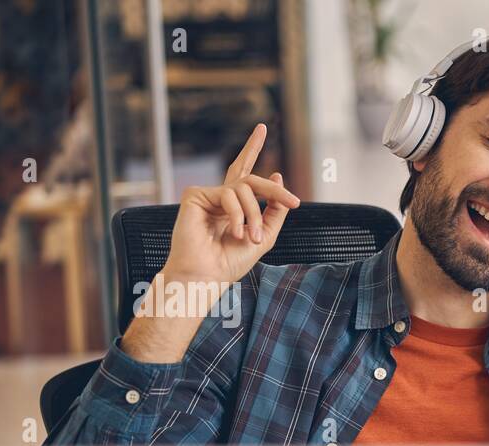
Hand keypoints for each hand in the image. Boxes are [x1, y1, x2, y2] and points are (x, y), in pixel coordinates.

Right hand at [122, 124, 299, 363]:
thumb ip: (274, 210)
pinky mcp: (195, 195)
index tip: (262, 128)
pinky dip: (236, 214)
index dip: (251, 149)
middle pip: (250, 178)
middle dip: (273, 189)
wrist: (206, 276)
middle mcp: (220, 198)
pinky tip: (234, 232)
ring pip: (245, 189)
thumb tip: (279, 178)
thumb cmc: (230, 262)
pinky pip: (227, 194)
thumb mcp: (264, 236)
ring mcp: (207, 196)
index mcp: (234, 206)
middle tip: (294, 201)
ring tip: (253, 238)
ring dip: (255, 214)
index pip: (244, 173)